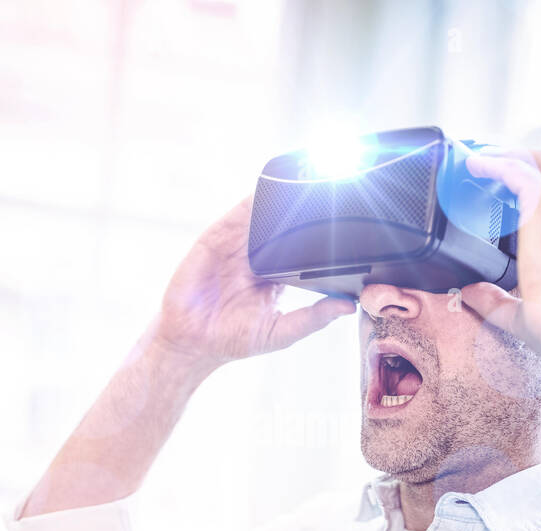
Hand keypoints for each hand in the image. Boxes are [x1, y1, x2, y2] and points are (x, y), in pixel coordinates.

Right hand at [155, 196, 354, 368]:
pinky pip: (236, 214)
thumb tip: (348, 306)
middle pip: (283, 225)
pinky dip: (252, 201)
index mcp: (274, 275)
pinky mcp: (216, 239)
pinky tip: (268, 188)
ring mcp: (235, 245)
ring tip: (306, 178)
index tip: (345, 218)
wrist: (192, 342)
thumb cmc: (233, 340)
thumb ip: (314, 319)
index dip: (319, 233)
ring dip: (280, 198)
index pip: (300, 247)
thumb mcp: (281, 332)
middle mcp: (255, 256)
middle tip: (331, 187)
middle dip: (302, 207)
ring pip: (263, 214)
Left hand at [458, 148, 540, 368]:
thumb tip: (468, 293)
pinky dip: (493, 163)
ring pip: (538, 159)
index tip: (508, 185)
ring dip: (507, 154)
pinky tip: (473, 165)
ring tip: (478, 159)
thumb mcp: (524, 311)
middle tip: (486, 164)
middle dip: (520, 157)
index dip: (537, 182)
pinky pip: (517, 169)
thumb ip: (496, 299)